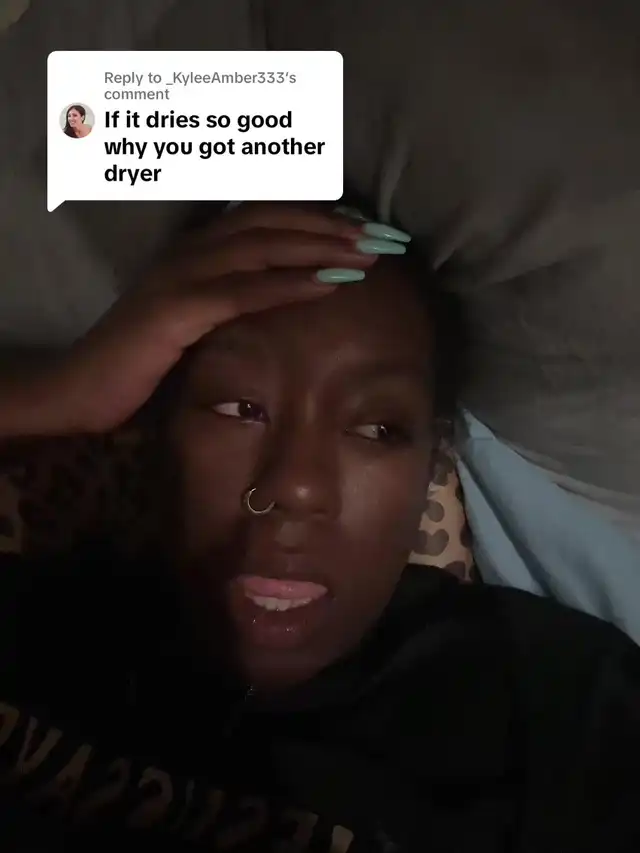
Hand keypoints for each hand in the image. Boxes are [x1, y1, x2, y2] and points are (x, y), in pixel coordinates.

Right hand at [53, 203, 376, 433]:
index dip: (317, 215)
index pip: (265, 216)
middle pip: (271, 222)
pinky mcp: (175, 310)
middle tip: (383, 235)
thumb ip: (234, 302)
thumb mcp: (196, 322)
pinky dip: (290, 284)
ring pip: (262, 247)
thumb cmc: (144, 361)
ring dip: (321, 245)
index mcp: (197, 250)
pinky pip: (243, 291)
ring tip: (369, 252)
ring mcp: (181, 276)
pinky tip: (331, 283)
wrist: (84, 389)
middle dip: (332, 224)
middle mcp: (190, 251)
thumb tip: (289, 300)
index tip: (364, 225)